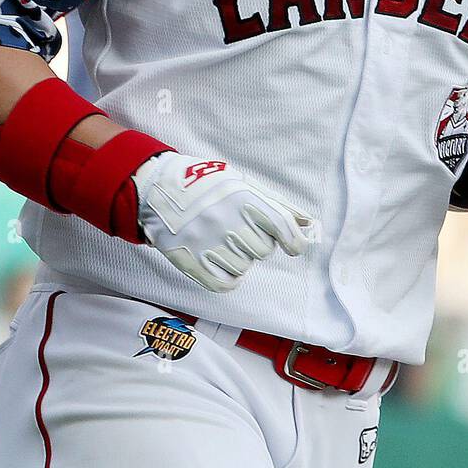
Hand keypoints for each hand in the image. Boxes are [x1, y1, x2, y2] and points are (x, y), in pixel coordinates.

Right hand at [132, 152, 315, 292]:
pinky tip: (220, 263)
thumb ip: (277, 204)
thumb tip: (309, 224)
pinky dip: (227, 278)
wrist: (158, 188)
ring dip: (239, 259)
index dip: (294, 242)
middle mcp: (226, 219)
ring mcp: (207, 241)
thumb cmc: (207, 185)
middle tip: (237, 229)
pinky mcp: (190, 260)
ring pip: (244, 267)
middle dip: (256, 243)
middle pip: (263, 250)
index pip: (282, 226)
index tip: (294, 247)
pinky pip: (224, 284)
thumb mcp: (242, 184)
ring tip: (221, 240)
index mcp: (242, 197)